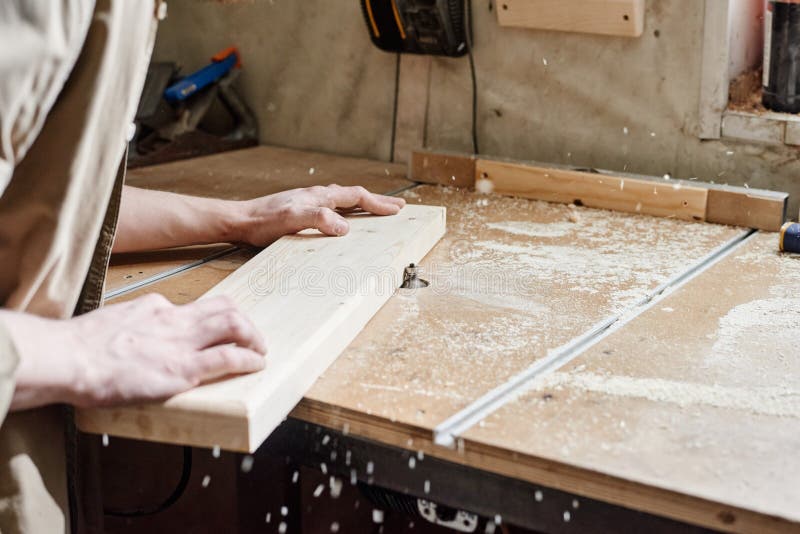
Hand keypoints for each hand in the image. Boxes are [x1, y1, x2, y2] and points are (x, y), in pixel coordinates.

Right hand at [4, 294, 266, 410]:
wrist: (68, 357)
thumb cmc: (79, 348)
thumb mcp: (112, 324)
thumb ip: (133, 326)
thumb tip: (136, 338)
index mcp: (155, 307)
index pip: (195, 306)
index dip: (214, 318)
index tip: (219, 329)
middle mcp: (173, 318)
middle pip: (224, 307)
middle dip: (244, 321)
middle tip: (253, 336)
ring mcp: (181, 342)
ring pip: (233, 324)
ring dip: (253, 337)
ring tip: (260, 350)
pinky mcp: (182, 368)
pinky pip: (228, 358)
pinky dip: (248, 359)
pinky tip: (255, 364)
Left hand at [236, 184, 405, 245]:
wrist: (240, 220)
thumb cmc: (263, 222)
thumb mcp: (292, 221)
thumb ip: (319, 219)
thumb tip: (345, 226)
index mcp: (319, 197)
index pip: (356, 197)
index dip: (378, 203)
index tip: (397, 209)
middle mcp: (316, 196)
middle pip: (354, 195)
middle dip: (377, 201)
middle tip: (397, 206)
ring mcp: (308, 201)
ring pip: (343, 199)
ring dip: (363, 204)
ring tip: (376, 209)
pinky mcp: (300, 210)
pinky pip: (332, 207)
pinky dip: (347, 210)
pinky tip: (343, 218)